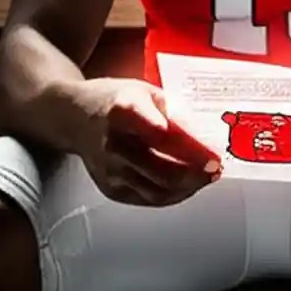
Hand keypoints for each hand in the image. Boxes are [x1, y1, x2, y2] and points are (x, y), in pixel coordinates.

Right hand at [74, 78, 220, 206]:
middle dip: (196, 174)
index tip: (215, 153)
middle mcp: (113, 144)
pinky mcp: (111, 188)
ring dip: (189, 187)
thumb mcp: (148, 92)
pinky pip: (149, 198)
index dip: (193, 148)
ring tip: (206, 176)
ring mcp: (110, 170)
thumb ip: (175, 113)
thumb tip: (204, 139)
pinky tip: (187, 184)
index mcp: (123, 111)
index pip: (163, 135)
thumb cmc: (114, 100)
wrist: (74, 116)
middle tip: (216, 168)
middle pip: (163, 171)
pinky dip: (173, 194)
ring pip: (159, 190)